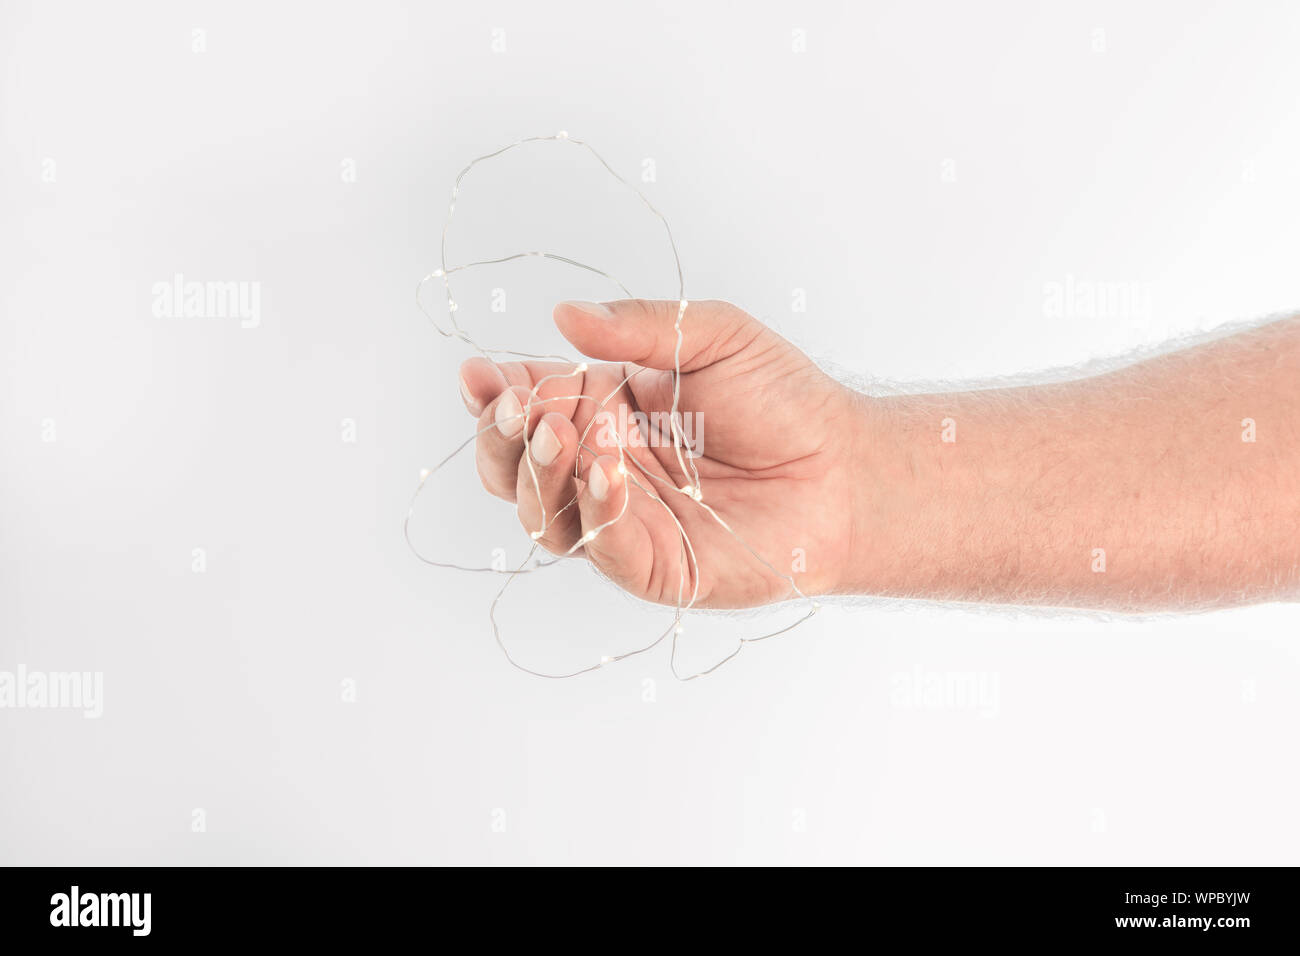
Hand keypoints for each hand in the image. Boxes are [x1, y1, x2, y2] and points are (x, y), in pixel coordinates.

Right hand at [458, 299, 868, 607]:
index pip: (527, 405)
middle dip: (503, 437)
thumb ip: (638, 327)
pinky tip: (606, 473)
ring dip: (539, 475)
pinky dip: (596, 514)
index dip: (496, 394)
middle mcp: (600, 468)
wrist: (846, 466)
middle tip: (517, 407)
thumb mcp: (712, 337)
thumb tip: (563, 313)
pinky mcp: (654, 564)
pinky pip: (606, 550)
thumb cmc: (782, 400)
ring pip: (545, 515)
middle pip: (516, 467)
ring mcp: (622, 521)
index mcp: (602, 411)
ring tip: (559, 433)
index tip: (479, 374)